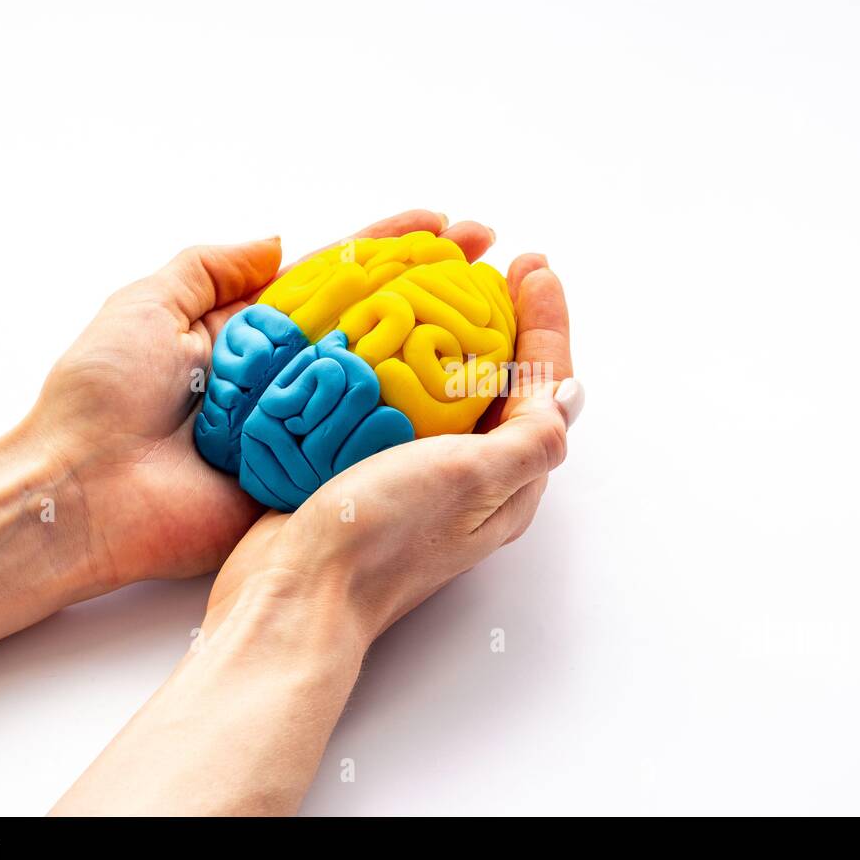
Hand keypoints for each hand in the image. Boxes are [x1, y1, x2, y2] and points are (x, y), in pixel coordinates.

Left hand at [26, 210, 497, 597]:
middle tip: (490, 257)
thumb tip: (278, 238)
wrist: (86, 493)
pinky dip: (420, 422)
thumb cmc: (102, 396)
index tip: (443, 223)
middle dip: (434, 286)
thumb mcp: (146, 305)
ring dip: (442, 347)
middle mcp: (290, 374)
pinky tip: (471, 395)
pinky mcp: (310, 475)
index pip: (336, 277)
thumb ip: (208, 267)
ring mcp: (306, 426)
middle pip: (375, 321)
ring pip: (385, 380)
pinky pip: (370, 443)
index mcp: (254, 331)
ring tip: (498, 312)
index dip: (391, 247)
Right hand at [53, 254, 579, 813]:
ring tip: (444, 281)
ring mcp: (417, 474)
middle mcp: (470, 478)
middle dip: (507, 320)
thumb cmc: (381, 538)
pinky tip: (382, 329)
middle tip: (499, 263)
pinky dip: (400, 359)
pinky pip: (397, 401)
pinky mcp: (367, 469)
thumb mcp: (473, 480)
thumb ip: (528, 440)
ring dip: (453, 333)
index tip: (533, 265)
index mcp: (507, 484)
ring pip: (448, 389)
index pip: (545, 389)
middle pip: (503, 384)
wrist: (292, 595)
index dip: (547, 323)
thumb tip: (568, 400)